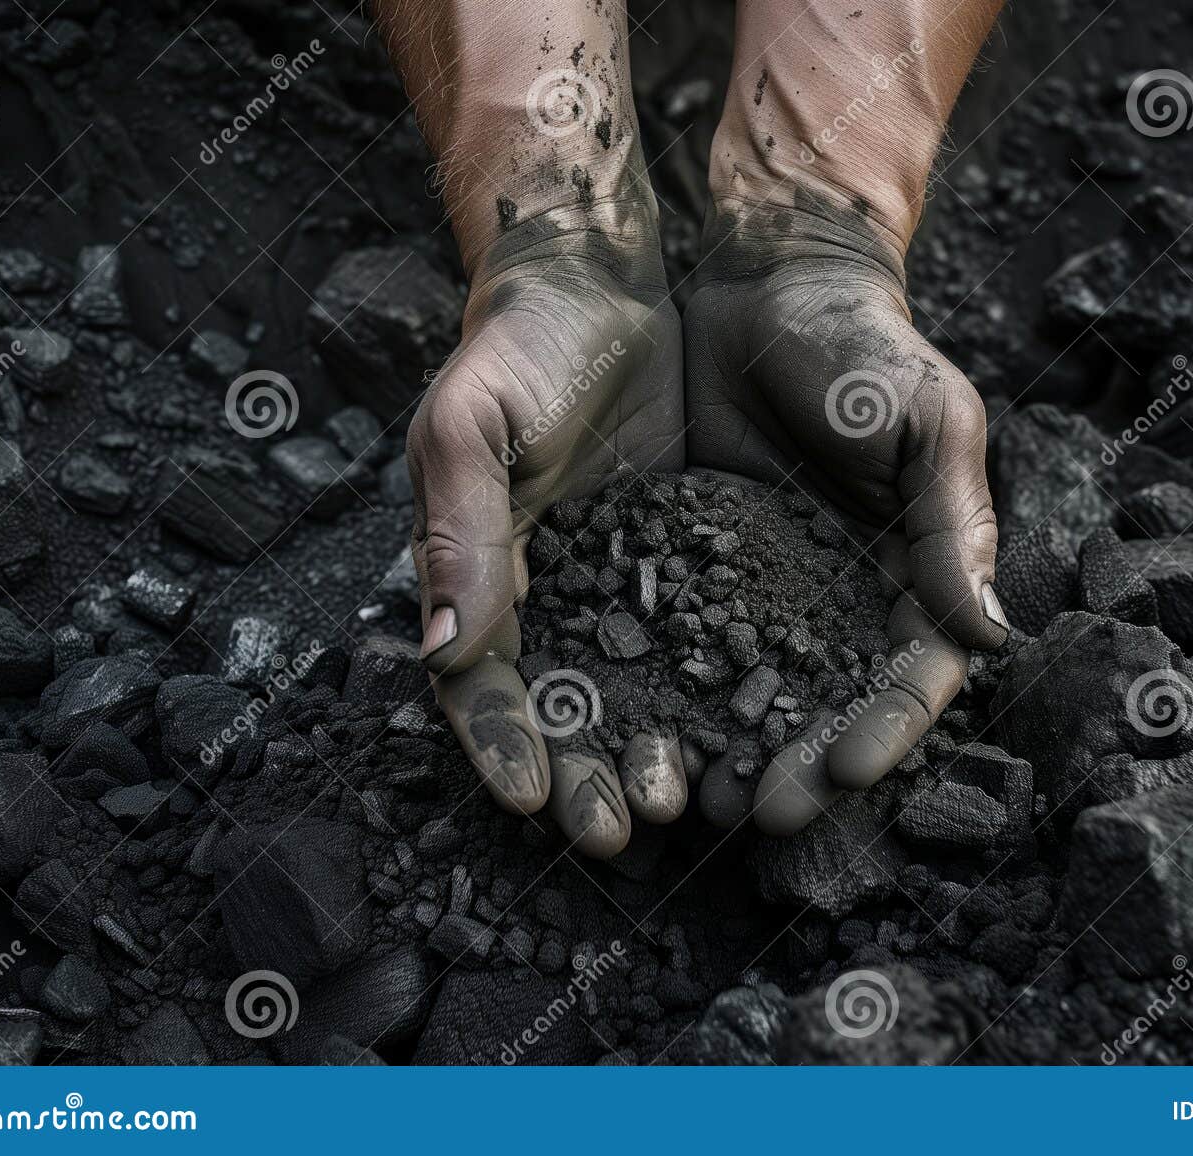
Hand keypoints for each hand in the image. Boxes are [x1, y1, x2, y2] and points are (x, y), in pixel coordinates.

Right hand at [408, 220, 686, 857]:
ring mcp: (616, 587)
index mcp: (475, 579)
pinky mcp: (683, 566)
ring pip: (635, 693)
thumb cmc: (517, 351)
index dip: (504, 746)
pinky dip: (719, 692)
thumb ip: (460, 538)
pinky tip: (752, 733)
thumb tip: (439, 654)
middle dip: (586, 775)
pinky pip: (702, 642)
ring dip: (656, 751)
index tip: (533, 802)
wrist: (597, 288)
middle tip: (624, 830)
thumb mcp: (473, 430)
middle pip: (563, 712)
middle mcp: (544, 600)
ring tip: (694, 803)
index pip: (481, 685)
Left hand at [683, 194, 1009, 834]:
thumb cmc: (865, 345)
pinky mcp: (692, 565)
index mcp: (914, 575)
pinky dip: (664, 688)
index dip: (883, 730)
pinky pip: (678, 639)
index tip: (844, 772)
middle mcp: (841, 598)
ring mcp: (764, 589)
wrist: (763, 278)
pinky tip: (636, 728)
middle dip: (798, 762)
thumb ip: (953, 527)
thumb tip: (988, 635)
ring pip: (750, 690)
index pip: (909, 677)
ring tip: (695, 795)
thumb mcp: (927, 424)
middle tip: (757, 810)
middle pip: (827, 706)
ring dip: (728, 746)